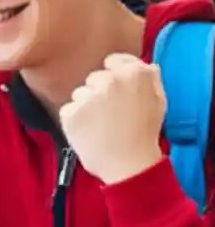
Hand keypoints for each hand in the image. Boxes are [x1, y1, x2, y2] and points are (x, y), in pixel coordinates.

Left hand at [59, 53, 165, 184]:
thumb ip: (149, 79)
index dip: (114, 74)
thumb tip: (145, 65)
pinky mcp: (70, 112)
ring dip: (87, 106)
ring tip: (102, 126)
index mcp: (134, 74)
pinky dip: (75, 120)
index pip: (113, 60)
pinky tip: (90, 132)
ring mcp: (88, 96)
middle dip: (100, 92)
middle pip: (95, 78)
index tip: (116, 89)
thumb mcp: (158, 102)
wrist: (129, 165)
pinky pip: (69, 110)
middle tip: (112, 114)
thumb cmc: (145, 136)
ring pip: (80, 94)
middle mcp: (109, 81)